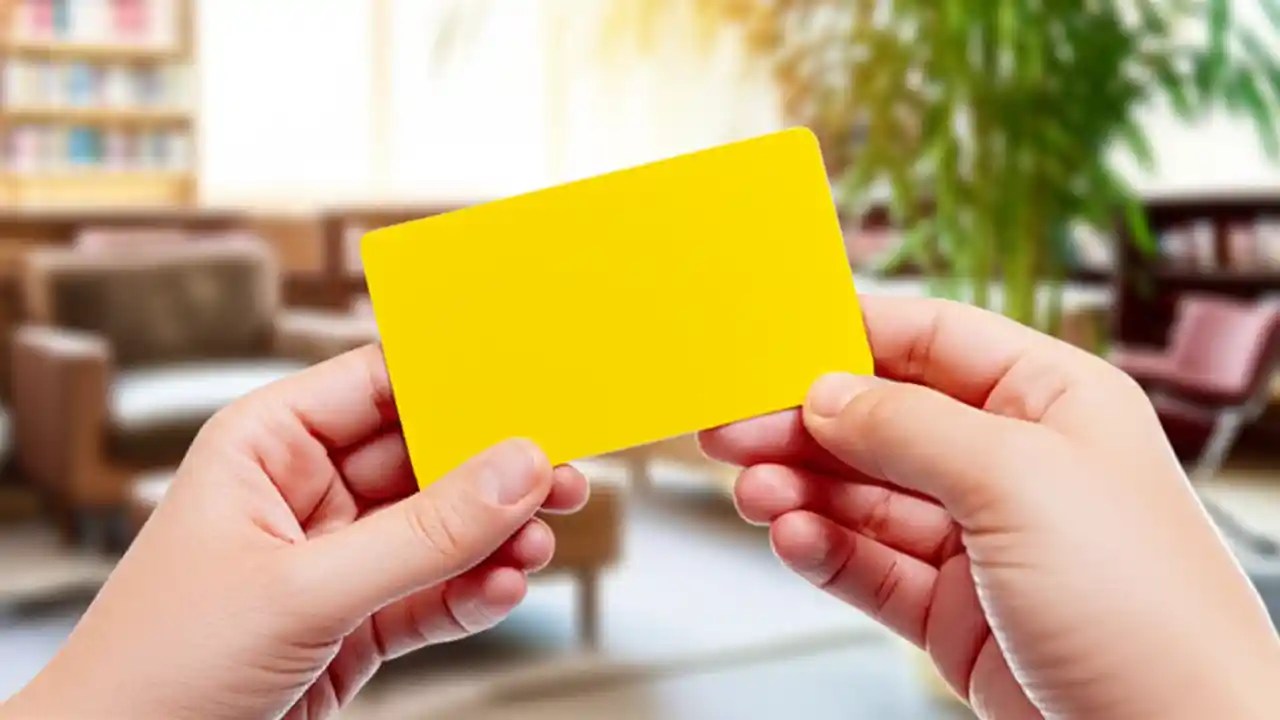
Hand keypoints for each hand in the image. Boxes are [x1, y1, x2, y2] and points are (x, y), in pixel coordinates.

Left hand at [5, 346, 587, 719]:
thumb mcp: (301, 589)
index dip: (456, 380)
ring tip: (542, 539)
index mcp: (268, 445)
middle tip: (563, 470)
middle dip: (494, 468)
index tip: (532, 383)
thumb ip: (421, 533)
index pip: (380, 384)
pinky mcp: (355, 623)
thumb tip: (518, 468)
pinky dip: (472, 593)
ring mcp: (334, 561)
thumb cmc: (158, 667)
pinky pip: (432, 593)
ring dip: (494, 535)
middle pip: (423, 458)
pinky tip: (504, 588)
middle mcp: (305, 493)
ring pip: (438, 530)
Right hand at [701, 297, 1279, 718]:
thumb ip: (909, 427)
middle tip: (729, 428)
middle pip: (882, 421)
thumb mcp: (1018, 481)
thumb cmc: (1143, 607)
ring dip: (804, 490)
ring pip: (865, 497)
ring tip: (754, 493)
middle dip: (804, 423)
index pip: (932, 339)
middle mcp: (1012, 464)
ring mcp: (979, 541)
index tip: (770, 339)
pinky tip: (793, 540)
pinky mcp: (952, 612)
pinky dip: (824, 550)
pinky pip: (869, 565)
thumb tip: (827, 391)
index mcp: (1051, 401)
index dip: (850, 334)